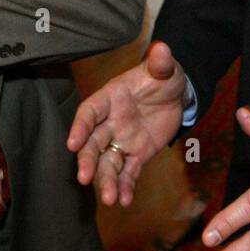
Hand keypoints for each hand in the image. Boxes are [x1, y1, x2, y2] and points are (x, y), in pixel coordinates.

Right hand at [66, 40, 185, 205]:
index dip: (80, 127)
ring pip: (108, 162)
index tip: (71, 143)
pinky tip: (124, 201)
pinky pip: (129, 172)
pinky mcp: (137, 154)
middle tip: (83, 177)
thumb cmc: (163, 77)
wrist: (177, 94)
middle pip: (93, 143)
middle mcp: (111, 122)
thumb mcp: (165, 68)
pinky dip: (126, 186)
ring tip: (109, 199)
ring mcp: (122, 140)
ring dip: (106, 180)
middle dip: (87, 160)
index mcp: (111, 98)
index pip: (90, 112)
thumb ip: (161, 62)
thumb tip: (163, 49)